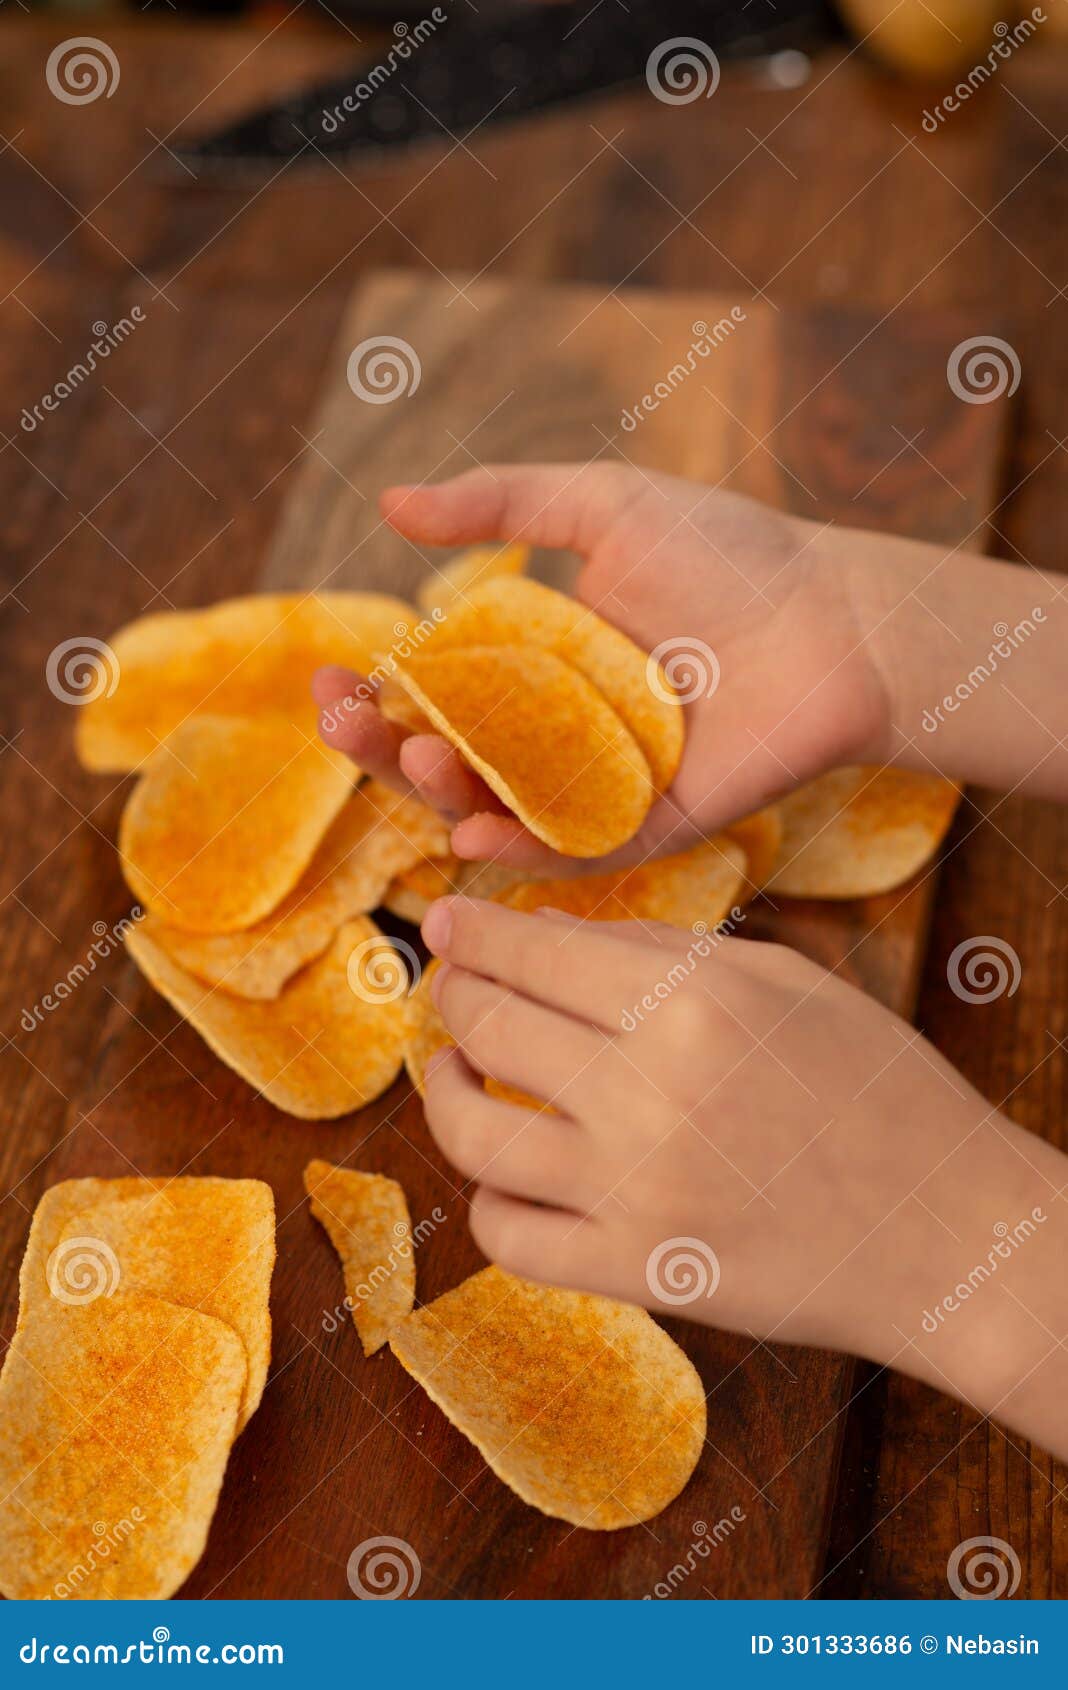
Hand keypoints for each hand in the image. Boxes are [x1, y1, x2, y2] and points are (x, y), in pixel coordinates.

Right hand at [314, 463, 891, 872]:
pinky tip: (475, 837)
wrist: (835, 614)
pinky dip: (525, 851)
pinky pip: (575, 850)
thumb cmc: (727, 551)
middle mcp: (555, 733)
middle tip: (343, 728)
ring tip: (417, 756)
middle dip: (384, 750)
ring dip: (444, 796)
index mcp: (533, 666)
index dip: (373, 696)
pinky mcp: (650, 828)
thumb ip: (499, 504)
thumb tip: (386, 503)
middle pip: (447, 759)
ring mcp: (598, 785)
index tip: (325, 684)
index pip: (429, 694)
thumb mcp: (602, 505)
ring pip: (499, 809)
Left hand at [419, 896, 1067, 1459]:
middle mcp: (649, 1094)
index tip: (444, 926)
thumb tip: (543, 934)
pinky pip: (508, 1238)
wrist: (947, 1230)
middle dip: (453, 997)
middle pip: (488, 1028)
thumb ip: (657, 949)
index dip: (471, 934)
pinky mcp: (637, 1275)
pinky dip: (487, 1200)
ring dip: (444, 1093)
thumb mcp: (784, 980)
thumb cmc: (876, 1089)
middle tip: (451, 988)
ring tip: (450, 1072)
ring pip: (473, 1137)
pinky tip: (501, 1172)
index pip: (532, 952)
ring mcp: (635, 1194)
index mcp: (690, 1003)